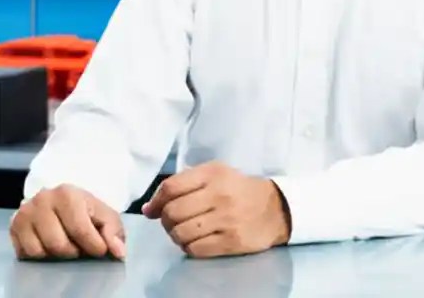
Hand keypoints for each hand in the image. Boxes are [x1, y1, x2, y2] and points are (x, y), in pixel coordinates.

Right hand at [9, 185, 126, 260]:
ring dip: (56, 255)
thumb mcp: (105, 216)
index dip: (94, 247)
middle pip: (58, 245)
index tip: (99, 249)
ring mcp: (25, 213)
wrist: (61, 201)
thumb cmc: (85, 211)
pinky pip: (26, 253)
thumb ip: (114, 233)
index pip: (80, 230)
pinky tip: (48, 244)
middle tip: (79, 246)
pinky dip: (40, 255)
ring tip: (64, 243)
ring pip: (40, 251)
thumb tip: (118, 252)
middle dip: (74, 252)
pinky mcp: (13, 226)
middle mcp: (42, 200)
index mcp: (66, 193)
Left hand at [141, 161, 289, 258]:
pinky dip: (189, 247)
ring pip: (181, 233)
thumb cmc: (237, 189)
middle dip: (166, 221)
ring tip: (184, 232)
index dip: (156, 201)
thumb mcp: (214, 174)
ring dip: (176, 236)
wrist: (275, 208)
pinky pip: (195, 249)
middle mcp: (219, 195)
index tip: (153, 210)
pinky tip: (196, 241)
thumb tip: (149, 210)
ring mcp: (226, 220)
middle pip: (173, 212)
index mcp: (212, 174)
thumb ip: (182, 185)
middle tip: (171, 222)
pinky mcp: (232, 241)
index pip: (170, 187)